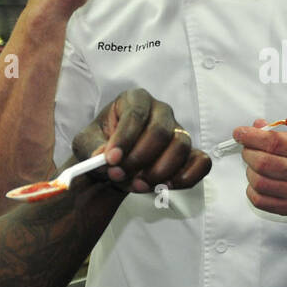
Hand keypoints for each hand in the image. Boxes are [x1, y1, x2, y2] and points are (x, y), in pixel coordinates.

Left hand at [71, 88, 210, 194]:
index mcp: (135, 100)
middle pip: (161, 131)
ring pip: (181, 146)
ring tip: (137, 185)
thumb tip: (104, 156)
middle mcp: (161, 111)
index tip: (111, 160)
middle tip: (119, 175)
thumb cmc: (101, 145)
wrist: (114, 163)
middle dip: (139, 158)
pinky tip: (167, 187)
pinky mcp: (190, 153)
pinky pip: (201, 162)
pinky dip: (188, 175)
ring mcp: (178, 131)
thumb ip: (92, 148)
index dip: (124, 138)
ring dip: (159, 170)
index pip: (136, 114)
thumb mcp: (86, 144)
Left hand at [234, 119, 286, 214]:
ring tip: (256, 167)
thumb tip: (254, 127)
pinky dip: (252, 188)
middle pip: (263, 162)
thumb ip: (277, 134)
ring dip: (249, 171)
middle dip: (248, 153)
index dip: (251, 136)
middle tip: (248, 150)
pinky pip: (258, 199)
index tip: (239, 133)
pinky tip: (259, 181)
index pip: (274, 142)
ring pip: (258, 181)